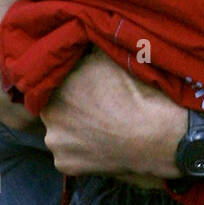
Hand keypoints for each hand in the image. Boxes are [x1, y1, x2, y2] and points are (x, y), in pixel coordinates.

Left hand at [39, 48, 183, 176]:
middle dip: (69, 105)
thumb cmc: (135, 92)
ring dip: (73, 128)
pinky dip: (80, 150)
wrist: (156, 135)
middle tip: (94, 106)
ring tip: (100, 126)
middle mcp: (48, 113)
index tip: (85, 85)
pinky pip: (68, 154)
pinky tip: (99, 143)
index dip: (70, 81)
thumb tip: (77, 39)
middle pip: (54, 106)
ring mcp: (54, 142)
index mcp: (55, 83)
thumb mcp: (108, 57)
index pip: (52, 79)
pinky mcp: (64, 165)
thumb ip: (84, 51)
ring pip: (60, 131)